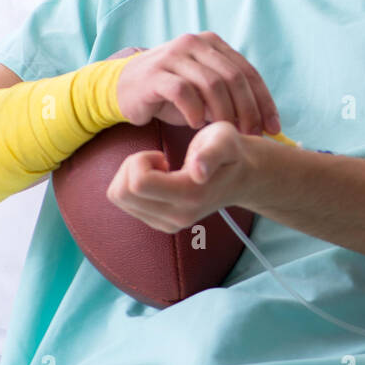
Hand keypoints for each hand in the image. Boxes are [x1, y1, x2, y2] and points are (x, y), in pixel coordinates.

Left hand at [105, 120, 258, 232]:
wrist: (244, 176)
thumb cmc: (231, 151)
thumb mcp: (225, 139)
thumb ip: (212, 153)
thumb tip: (198, 172)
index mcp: (190, 196)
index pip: (138, 184)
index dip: (141, 161)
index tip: (162, 156)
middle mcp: (177, 217)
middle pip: (121, 194)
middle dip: (131, 167)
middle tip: (157, 160)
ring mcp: (169, 224)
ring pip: (119, 199)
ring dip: (131, 176)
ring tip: (160, 169)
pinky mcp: (161, 225)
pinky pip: (126, 204)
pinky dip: (134, 187)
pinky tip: (160, 180)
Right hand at [115, 32, 280, 136]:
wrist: (123, 89)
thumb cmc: (170, 94)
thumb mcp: (205, 92)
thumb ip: (230, 97)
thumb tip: (264, 122)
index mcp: (212, 44)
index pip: (247, 72)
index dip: (264, 101)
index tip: (274, 128)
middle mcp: (195, 43)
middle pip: (234, 78)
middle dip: (248, 110)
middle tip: (252, 135)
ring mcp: (174, 55)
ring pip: (212, 84)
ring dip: (224, 113)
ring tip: (226, 133)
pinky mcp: (155, 73)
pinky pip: (184, 92)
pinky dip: (195, 111)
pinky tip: (198, 125)